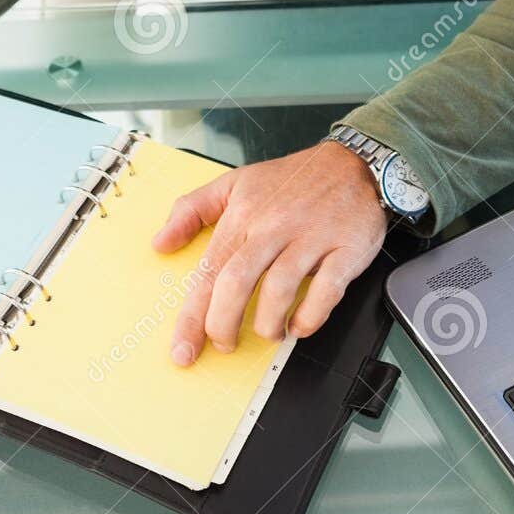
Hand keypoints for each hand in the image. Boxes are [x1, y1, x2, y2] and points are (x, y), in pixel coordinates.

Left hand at [151, 141, 387, 365]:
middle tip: (224, 345)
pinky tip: (301, 326)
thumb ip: (192, 210)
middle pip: (237, 282)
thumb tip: (160, 242)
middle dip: (223, 324)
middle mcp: (273, 227)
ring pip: (278, 288)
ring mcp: (310, 238)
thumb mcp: (235, 183)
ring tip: (269, 333)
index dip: (192, 316)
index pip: (209, 271)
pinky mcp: (345, 249)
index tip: (183, 349)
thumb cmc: (292, 180)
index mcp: (243, 215)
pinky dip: (311, 316)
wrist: (353, 164)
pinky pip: (326, 290)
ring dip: (268, 324)